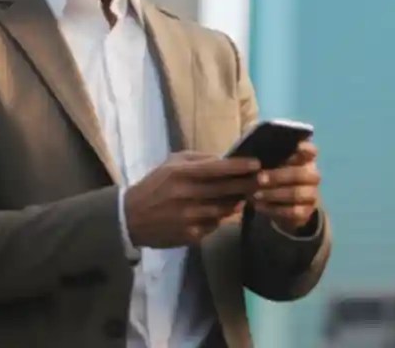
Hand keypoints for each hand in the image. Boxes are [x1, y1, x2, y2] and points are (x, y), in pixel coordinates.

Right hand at [124, 151, 261, 247]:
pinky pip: (214, 225)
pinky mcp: (190, 235)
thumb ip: (198, 160)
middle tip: (263, 180)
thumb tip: (224, 159)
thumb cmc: (155, 185)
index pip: (216, 169)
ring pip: (223, 210)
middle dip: (247, 185)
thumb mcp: (171, 164)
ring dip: (236, 202)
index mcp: (181, 174)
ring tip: (246, 196)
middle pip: (225, 190)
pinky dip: (220, 218)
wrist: (131, 218)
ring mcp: (189, 218)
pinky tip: (223, 212)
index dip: (239, 167)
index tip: (257, 164)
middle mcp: (186, 196)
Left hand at [251, 141, 321, 232]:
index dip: (304, 149)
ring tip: (255, 194)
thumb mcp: (268, 162)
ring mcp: (312, 194)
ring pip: (296, 194)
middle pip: (301, 174)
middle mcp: (312, 175)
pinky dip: (274, 209)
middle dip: (278, 176)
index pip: (311, 150)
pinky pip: (293, 212)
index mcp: (305, 158)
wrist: (279, 204)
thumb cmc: (271, 174)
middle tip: (259, 179)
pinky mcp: (306, 212)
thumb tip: (253, 139)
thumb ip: (264, 150)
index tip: (294, 147)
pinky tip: (259, 206)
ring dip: (274, 194)